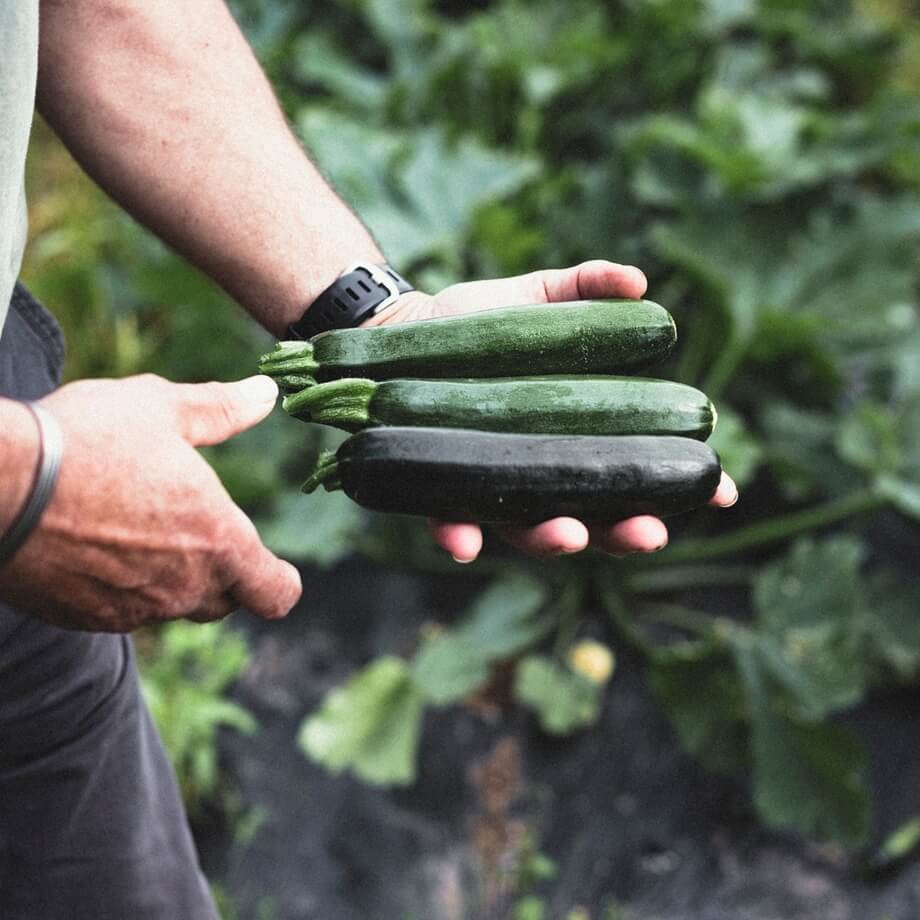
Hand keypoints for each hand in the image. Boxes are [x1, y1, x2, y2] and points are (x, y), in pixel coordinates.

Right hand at [0, 374, 301, 631]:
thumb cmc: (88, 440)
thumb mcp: (162, 408)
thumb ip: (223, 409)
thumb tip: (267, 394)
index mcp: (219, 541)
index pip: (276, 593)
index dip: (279, 580)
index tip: (271, 565)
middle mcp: (183, 587)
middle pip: (226, 600)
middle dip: (222, 572)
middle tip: (192, 527)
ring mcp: (132, 609)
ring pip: (171, 604)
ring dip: (169, 577)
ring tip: (135, 523)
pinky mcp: (85, 618)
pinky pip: (121, 610)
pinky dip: (121, 586)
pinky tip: (95, 544)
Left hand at [370, 260, 737, 561]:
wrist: (403, 329)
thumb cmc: (481, 323)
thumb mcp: (538, 298)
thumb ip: (586, 289)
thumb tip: (640, 284)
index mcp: (573, 440)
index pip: (635, 474)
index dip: (679, 489)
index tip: (721, 490)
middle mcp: (537, 475)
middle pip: (591, 518)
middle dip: (622, 533)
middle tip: (651, 531)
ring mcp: (488, 487)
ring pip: (525, 532)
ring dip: (551, 540)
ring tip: (570, 533)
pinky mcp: (436, 488)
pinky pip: (447, 521)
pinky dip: (457, 536)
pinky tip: (464, 541)